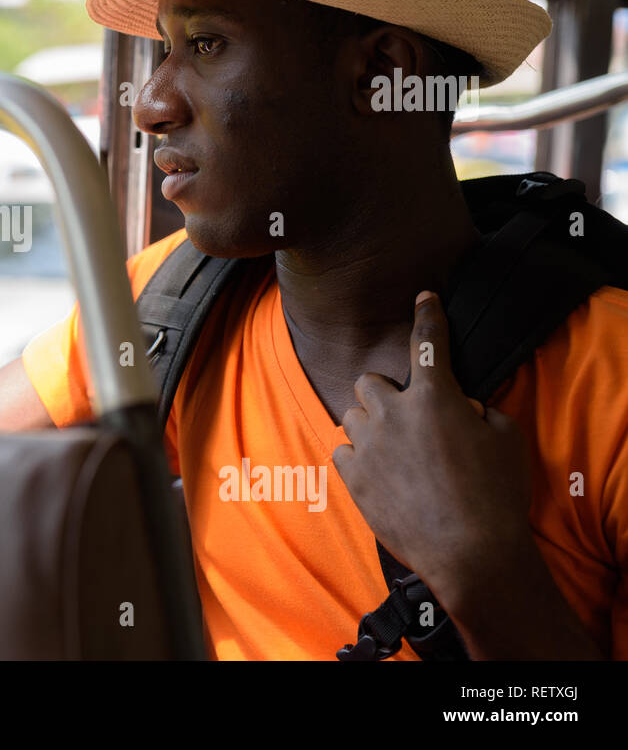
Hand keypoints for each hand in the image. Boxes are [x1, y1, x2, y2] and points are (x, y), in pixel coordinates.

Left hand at [331, 291, 531, 591]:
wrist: (470, 553)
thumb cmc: (496, 497)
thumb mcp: (506, 441)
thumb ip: (480, 412)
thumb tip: (464, 409)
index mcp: (435, 397)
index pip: (428, 343)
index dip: (428, 317)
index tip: (423, 298)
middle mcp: (394, 413)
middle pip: (369, 381)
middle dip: (385, 395)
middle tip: (407, 420)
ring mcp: (368, 444)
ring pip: (353, 416)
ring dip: (371, 427)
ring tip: (396, 455)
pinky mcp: (351, 475)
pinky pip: (344, 452)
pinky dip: (359, 459)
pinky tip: (381, 478)